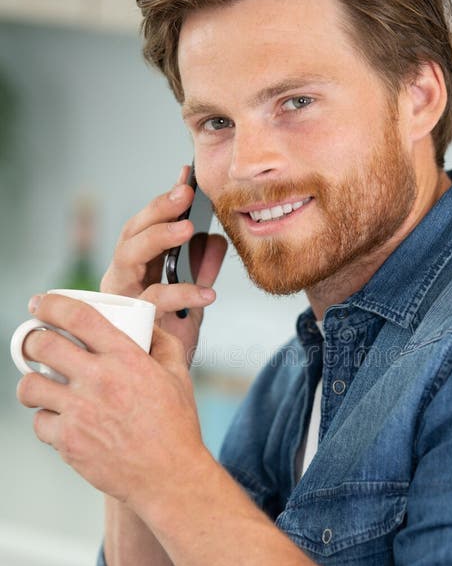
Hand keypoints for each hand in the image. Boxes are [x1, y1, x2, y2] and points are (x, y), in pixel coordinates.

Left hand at [16, 293, 205, 508]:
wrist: (170, 477)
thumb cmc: (176, 427)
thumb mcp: (178, 376)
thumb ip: (163, 343)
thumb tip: (147, 325)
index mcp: (126, 358)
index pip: (78, 316)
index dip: (51, 304)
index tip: (40, 303)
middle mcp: (100, 380)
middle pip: (42, 345)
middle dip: (33, 341)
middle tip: (37, 346)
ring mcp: (80, 412)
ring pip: (29, 385)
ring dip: (33, 383)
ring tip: (44, 387)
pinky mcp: (68, 442)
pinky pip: (39, 422)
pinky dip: (47, 421)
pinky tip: (62, 421)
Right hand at [101, 165, 226, 361]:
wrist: (160, 390)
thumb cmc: (168, 342)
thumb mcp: (191, 301)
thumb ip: (200, 270)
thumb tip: (217, 239)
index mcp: (134, 269)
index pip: (144, 226)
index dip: (163, 201)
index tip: (186, 175)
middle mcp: (120, 280)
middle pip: (131, 233)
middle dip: (157, 210)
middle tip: (185, 193)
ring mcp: (119, 300)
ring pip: (129, 257)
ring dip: (158, 237)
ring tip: (188, 228)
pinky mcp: (127, 322)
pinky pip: (152, 300)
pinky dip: (182, 292)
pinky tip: (209, 292)